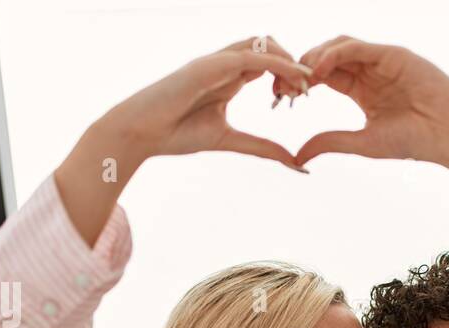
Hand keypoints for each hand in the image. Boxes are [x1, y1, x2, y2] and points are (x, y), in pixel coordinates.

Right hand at [107, 36, 313, 170]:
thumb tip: (296, 163)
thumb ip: (262, 147)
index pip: (269, 63)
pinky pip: (248, 55)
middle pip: (270, 45)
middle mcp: (225, 64)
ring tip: (304, 83)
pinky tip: (292, 74)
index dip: (291, 74)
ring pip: (262, 43)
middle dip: (293, 63)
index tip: (305, 96)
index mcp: (230, 78)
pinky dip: (274, 61)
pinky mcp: (208, 65)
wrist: (141, 132)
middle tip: (306, 91)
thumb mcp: (230, 140)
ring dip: (288, 58)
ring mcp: (216, 61)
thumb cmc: (177, 134)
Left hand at [294, 37, 448, 169]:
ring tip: (300, 79)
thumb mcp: (363, 142)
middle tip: (282, 86)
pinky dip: (334, 54)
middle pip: (326, 58)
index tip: (281, 98)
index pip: (323, 77)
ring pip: (338, 46)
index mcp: (362, 90)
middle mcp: (370, 71)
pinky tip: (320, 70)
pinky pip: (357, 47)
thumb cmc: (415, 141)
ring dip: (314, 58)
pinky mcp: (393, 54)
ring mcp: (382, 60)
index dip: (301, 83)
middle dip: (301, 68)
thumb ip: (330, 141)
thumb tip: (298, 155)